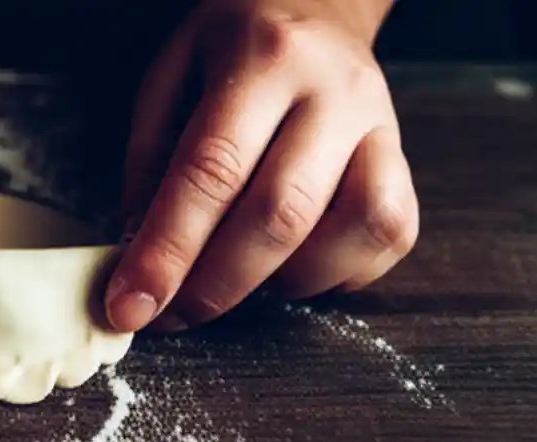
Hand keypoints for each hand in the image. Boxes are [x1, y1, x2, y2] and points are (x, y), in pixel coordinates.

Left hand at [106, 0, 417, 331]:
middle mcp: (333, 90)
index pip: (210, 172)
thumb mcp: (167, 82)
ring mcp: (381, 126)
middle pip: (280, 213)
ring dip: (282, 282)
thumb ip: (150, 169)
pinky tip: (290, 266)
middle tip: (169, 316)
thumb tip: (140, 264)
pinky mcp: (405, 161)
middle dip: (214, 286)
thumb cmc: (228, 51)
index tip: (130, 307)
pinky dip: (335, 274)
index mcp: (262, 59)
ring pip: (351, 230)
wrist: (313, 3)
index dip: (167, 252)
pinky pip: (387, 238)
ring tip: (235, 278)